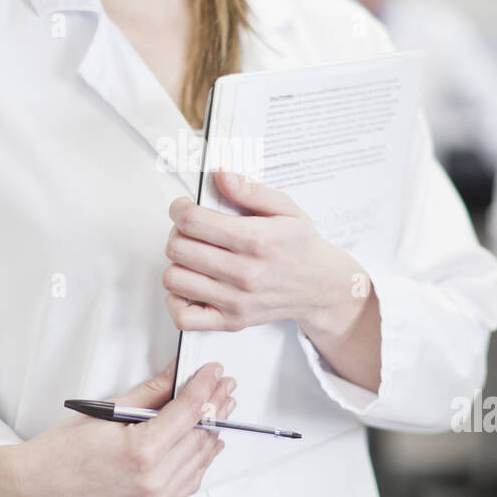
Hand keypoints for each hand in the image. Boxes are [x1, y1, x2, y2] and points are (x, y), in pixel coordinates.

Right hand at [0, 360, 236, 496]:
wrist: (39, 485)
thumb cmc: (64, 448)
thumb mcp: (108, 410)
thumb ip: (151, 392)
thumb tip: (178, 373)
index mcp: (141, 452)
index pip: (188, 412)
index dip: (205, 387)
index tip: (214, 370)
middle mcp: (153, 481)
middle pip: (199, 436)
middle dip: (215, 406)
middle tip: (225, 385)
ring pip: (199, 461)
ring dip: (212, 432)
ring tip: (221, 407)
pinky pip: (188, 482)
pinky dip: (200, 459)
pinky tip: (207, 441)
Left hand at [163, 170, 364, 333]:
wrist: (321, 288)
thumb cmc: (301, 247)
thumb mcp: (286, 208)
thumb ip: (250, 190)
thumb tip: (220, 175)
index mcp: (256, 240)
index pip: (194, 221)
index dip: (179, 209)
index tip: (182, 207)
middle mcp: (244, 273)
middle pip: (179, 248)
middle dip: (177, 232)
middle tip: (190, 229)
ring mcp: (236, 300)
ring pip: (175, 279)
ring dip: (178, 263)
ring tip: (194, 255)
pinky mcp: (231, 321)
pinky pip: (184, 317)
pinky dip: (176, 300)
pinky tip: (190, 285)